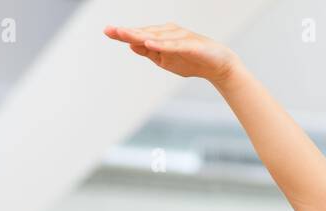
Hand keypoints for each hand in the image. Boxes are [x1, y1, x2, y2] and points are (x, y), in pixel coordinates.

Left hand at [104, 22, 238, 82]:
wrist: (218, 65)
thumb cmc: (191, 60)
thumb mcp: (165, 60)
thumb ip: (149, 52)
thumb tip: (131, 46)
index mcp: (162, 37)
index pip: (140, 34)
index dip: (124, 33)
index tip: (108, 31)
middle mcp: (170, 33)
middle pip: (145, 32)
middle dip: (128, 31)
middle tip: (111, 30)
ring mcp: (180, 38)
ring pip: (157, 37)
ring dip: (140, 35)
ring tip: (125, 34)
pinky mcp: (190, 46)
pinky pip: (174, 45)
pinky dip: (162, 44)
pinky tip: (150, 43)